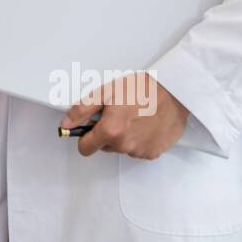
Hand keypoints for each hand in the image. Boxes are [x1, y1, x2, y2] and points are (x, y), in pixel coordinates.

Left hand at [59, 72, 187, 158]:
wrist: (174, 92)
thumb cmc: (142, 88)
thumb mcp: (106, 92)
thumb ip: (82, 110)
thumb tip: (66, 123)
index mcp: (110, 131)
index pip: (85, 148)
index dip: (84, 137)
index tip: (89, 127)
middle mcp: (124, 146)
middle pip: (104, 147)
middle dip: (106, 133)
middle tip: (117, 114)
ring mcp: (140, 151)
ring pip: (121, 148)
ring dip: (123, 136)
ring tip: (134, 116)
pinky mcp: (153, 153)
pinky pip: (138, 150)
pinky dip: (139, 139)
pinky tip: (145, 124)